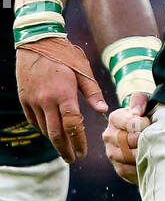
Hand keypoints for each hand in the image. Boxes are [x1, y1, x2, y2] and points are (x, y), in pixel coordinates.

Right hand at [16, 37, 107, 163]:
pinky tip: (49, 133)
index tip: (82, 153)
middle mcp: (46, 100)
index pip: (72, 125)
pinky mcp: (24, 98)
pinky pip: (32, 120)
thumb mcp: (83, 70)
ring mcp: (33, 100)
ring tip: (63, 146)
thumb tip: (103, 111)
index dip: (78, 142)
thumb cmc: (64, 54)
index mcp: (63, 94)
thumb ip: (93, 92)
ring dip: (54, 140)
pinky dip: (42, 129)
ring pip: (43, 128)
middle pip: (55, 133)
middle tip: (71, 159)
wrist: (36, 41)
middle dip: (64, 149)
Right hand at [102, 92, 149, 184]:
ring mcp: (112, 152)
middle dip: (144, 140)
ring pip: (125, 156)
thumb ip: (139, 100)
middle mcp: (109, 135)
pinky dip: (139, 167)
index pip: (130, 123)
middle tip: (155, 138)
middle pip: (128, 140)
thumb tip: (136, 112)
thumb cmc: (150, 119)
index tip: (151, 124)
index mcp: (115, 118)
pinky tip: (148, 161)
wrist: (155, 138)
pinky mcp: (119, 168)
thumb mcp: (147, 104)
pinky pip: (126, 170)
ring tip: (153, 149)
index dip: (144, 125)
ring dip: (142, 153)